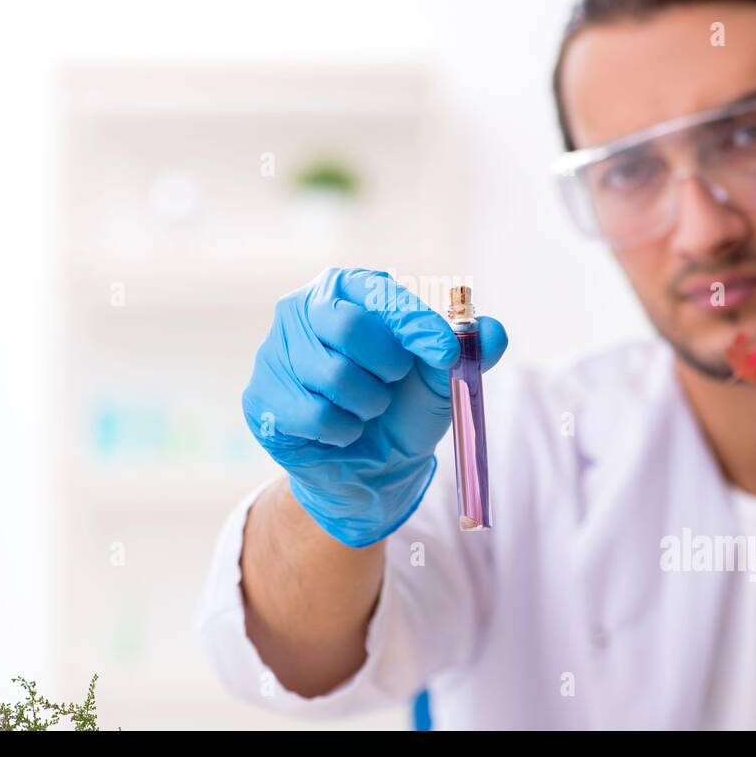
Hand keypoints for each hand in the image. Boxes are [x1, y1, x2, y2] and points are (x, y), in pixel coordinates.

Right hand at [242, 267, 508, 547]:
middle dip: (385, 365)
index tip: (446, 354)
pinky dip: (342, 430)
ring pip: (332, 375)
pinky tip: (341, 429)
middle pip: (346, 325)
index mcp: (347, 288)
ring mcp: (274, 351)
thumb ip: (467, 352)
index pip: (378, 293)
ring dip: (367, 404)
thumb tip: (494, 333)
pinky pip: (312, 414)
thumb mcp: (440, 379)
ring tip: (367, 408)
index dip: (415, 324)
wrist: (368, 468)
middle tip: (392, 383)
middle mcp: (302, 308)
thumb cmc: (401, 407)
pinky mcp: (260, 397)